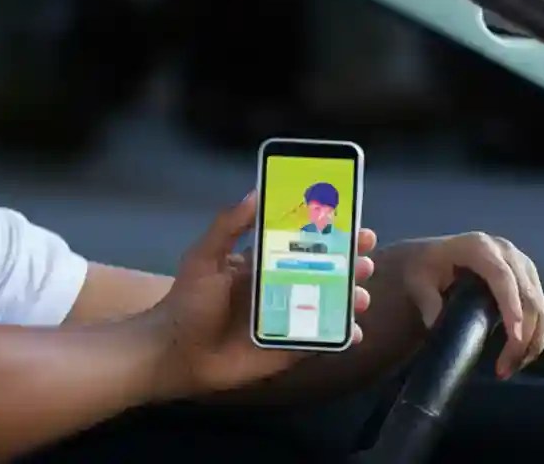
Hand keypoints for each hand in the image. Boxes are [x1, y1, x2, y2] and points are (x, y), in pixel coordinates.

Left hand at [147, 192, 376, 399]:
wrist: (176, 352)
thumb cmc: (188, 302)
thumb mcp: (204, 257)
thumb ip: (228, 226)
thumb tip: (254, 192)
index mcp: (262, 263)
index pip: (304, 244)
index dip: (331, 235)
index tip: (356, 225)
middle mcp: (279, 288)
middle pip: (325, 273)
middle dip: (350, 266)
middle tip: (367, 260)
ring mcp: (287, 319)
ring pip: (330, 305)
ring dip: (351, 299)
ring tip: (361, 295)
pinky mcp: (289, 348)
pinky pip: (322, 340)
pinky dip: (342, 336)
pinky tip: (354, 332)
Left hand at [394, 233, 543, 378]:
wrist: (435, 255)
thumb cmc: (425, 267)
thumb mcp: (417, 280)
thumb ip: (427, 299)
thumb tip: (435, 322)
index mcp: (478, 246)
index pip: (501, 277)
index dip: (511, 307)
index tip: (515, 337)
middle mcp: (506, 251)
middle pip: (526, 296)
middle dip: (523, 335)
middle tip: (505, 368)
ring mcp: (521, 263)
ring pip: (539, 306)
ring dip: (532, 341)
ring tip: (510, 368)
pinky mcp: (529, 276)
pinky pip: (539, 308)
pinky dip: (535, 334)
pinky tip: (521, 356)